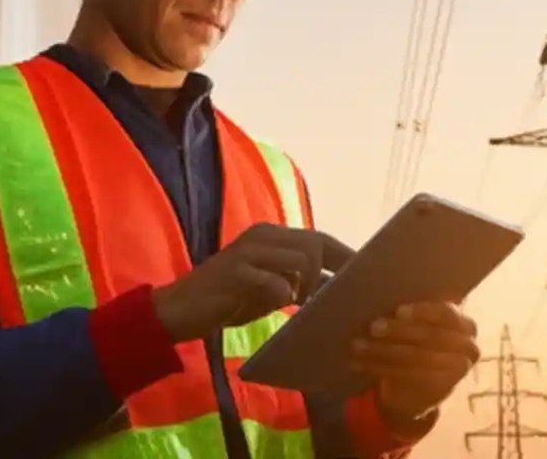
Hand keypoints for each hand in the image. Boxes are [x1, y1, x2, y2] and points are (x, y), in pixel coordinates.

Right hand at [152, 223, 354, 341]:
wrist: (179, 310)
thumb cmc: (228, 301)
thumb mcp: (270, 290)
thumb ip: (299, 284)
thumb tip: (337, 288)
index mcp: (271, 237)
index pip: (319, 238)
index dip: (345, 255)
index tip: (367, 272)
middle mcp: (262, 236)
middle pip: (316, 244)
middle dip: (329, 272)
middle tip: (327, 297)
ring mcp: (249, 251)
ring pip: (302, 259)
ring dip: (305, 286)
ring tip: (293, 302)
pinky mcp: (236, 271)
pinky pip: (276, 281)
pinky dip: (282, 295)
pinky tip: (276, 304)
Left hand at [349, 301, 478, 421]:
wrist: (419, 387)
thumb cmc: (417, 342)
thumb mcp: (419, 324)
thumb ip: (411, 311)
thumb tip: (381, 291)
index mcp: (464, 322)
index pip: (446, 313)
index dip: (422, 311)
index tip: (398, 310)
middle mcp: (468, 346)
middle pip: (431, 336)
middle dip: (398, 331)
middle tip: (372, 326)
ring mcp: (458, 371)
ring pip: (416, 357)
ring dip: (382, 350)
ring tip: (357, 345)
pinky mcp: (441, 389)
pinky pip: (408, 376)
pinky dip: (379, 367)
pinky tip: (358, 363)